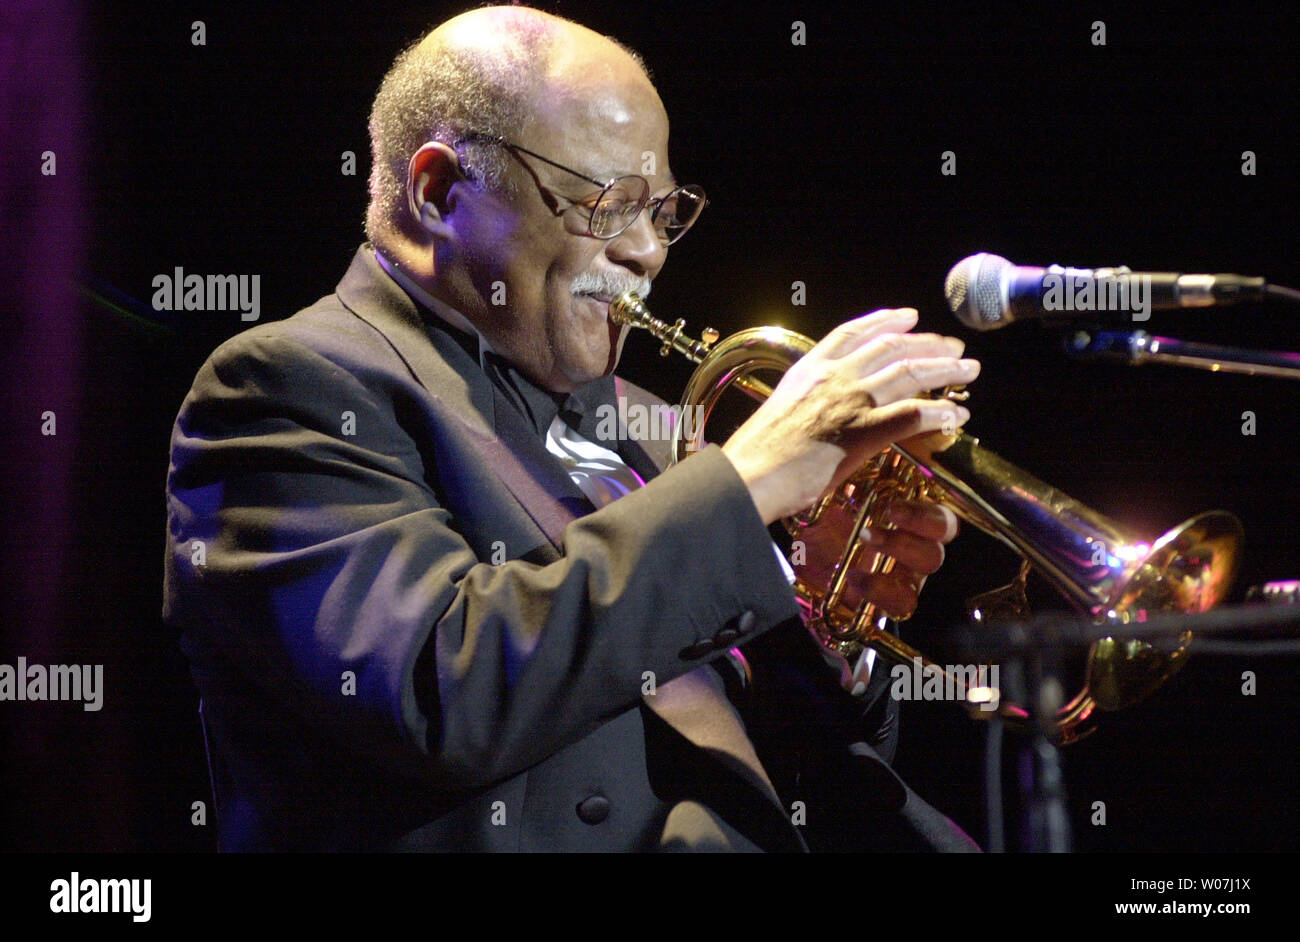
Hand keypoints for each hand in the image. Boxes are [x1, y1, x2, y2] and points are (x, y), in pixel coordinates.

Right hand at [722, 308, 978, 524]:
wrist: (749, 476)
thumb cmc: (758, 456)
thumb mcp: (782, 411)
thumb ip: (811, 403)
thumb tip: (831, 412)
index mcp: (809, 370)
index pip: (852, 333)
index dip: (886, 321)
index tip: (909, 317)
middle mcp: (833, 377)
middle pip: (891, 347)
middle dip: (929, 343)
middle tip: (953, 347)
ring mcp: (850, 402)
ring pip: (909, 373)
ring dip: (945, 370)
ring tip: (967, 371)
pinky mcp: (863, 432)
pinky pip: (913, 414)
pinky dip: (939, 413)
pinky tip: (956, 415)